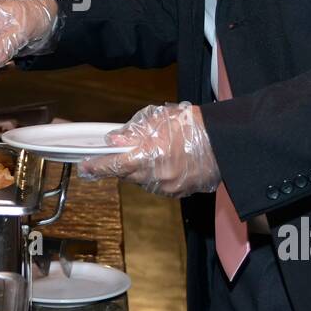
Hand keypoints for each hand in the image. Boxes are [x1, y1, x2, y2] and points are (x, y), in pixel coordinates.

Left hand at [77, 102, 220, 197]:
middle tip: (126, 151)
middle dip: (123, 164)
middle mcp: (156, 176)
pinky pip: (159, 186)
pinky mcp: (180, 192)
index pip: (114, 165)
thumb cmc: (191, 124)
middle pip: (127, 175)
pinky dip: (157, 175)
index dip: (97, 167)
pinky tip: (167, 161)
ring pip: (143, 181)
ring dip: (141, 169)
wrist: (224, 140)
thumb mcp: (157, 118)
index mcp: (148, 156)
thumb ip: (132, 131)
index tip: (85, 167)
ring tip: (155, 152)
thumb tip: (114, 140)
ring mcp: (168, 187)